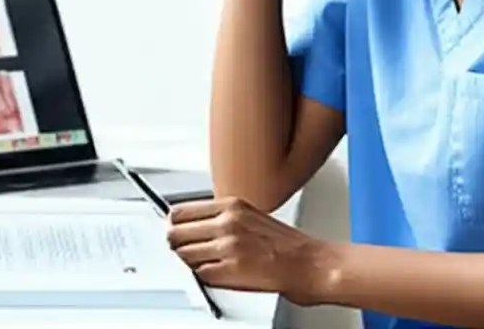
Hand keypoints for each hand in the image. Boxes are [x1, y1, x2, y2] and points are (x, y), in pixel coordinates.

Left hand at [167, 196, 335, 306]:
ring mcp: (227, 247)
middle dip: (177, 244)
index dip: (174, 224)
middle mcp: (226, 223)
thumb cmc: (287, 243)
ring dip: (192, 262)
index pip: (179, 211)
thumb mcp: (251, 215)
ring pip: (185, 255)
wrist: (310, 263)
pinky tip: (221, 274)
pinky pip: (201, 275)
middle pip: (175, 233)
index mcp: (231, 206)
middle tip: (184, 250)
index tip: (174, 230)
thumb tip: (195, 225)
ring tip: (209, 263)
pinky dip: (206, 277)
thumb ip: (222, 217)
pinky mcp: (230, 271)